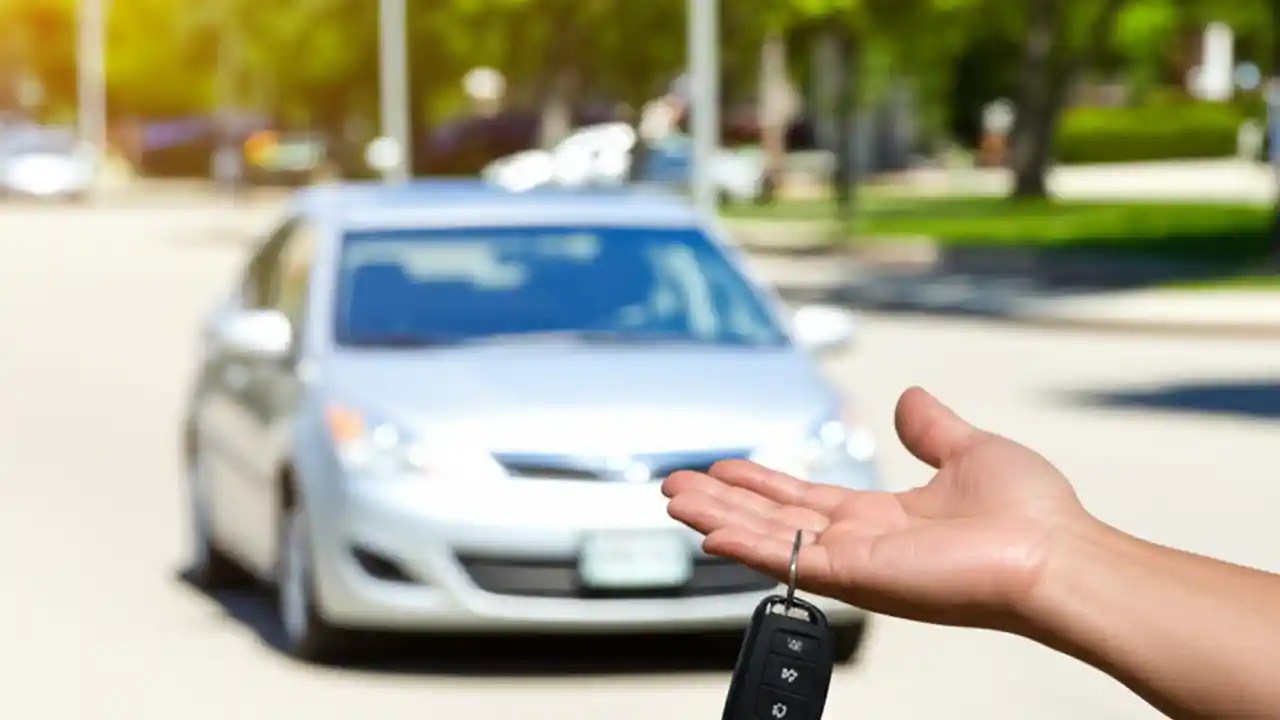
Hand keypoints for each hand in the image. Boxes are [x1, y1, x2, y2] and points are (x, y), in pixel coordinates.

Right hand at [662, 387, 1092, 630]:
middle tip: (675, 486)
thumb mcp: (970, 451)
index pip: (805, 499)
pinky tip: (711, 532)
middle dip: (723, 502)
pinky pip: (793, 559)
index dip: (761, 482)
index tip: (722, 466)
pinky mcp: (861, 575)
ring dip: (720, 518)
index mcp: (883, 516)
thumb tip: (910, 397)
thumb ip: (931, 429)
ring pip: (771, 538)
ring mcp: (857, 562)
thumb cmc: (1032, 515)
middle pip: (775, 519)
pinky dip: (748, 546)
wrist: (1057, 552)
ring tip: (674, 500)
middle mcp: (862, 542)